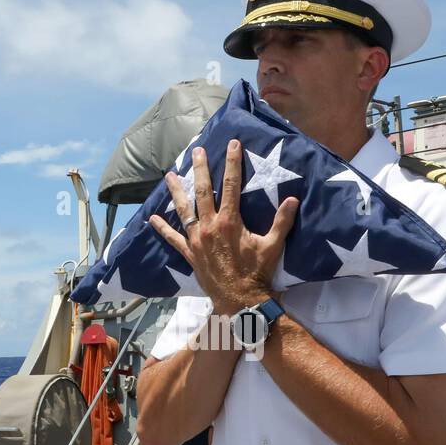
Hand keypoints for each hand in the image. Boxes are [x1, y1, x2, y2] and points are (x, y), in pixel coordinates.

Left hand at [149, 139, 298, 316]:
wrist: (241, 300)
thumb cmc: (258, 272)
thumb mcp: (273, 245)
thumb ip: (282, 221)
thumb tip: (293, 199)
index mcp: (229, 221)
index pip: (231, 185)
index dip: (232, 163)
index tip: (232, 144)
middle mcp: (209, 226)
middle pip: (202, 191)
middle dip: (199, 169)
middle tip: (196, 151)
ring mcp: (196, 239)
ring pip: (183, 210)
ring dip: (176, 191)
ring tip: (169, 175)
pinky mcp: (189, 253)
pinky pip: (172, 238)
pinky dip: (162, 228)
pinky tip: (152, 218)